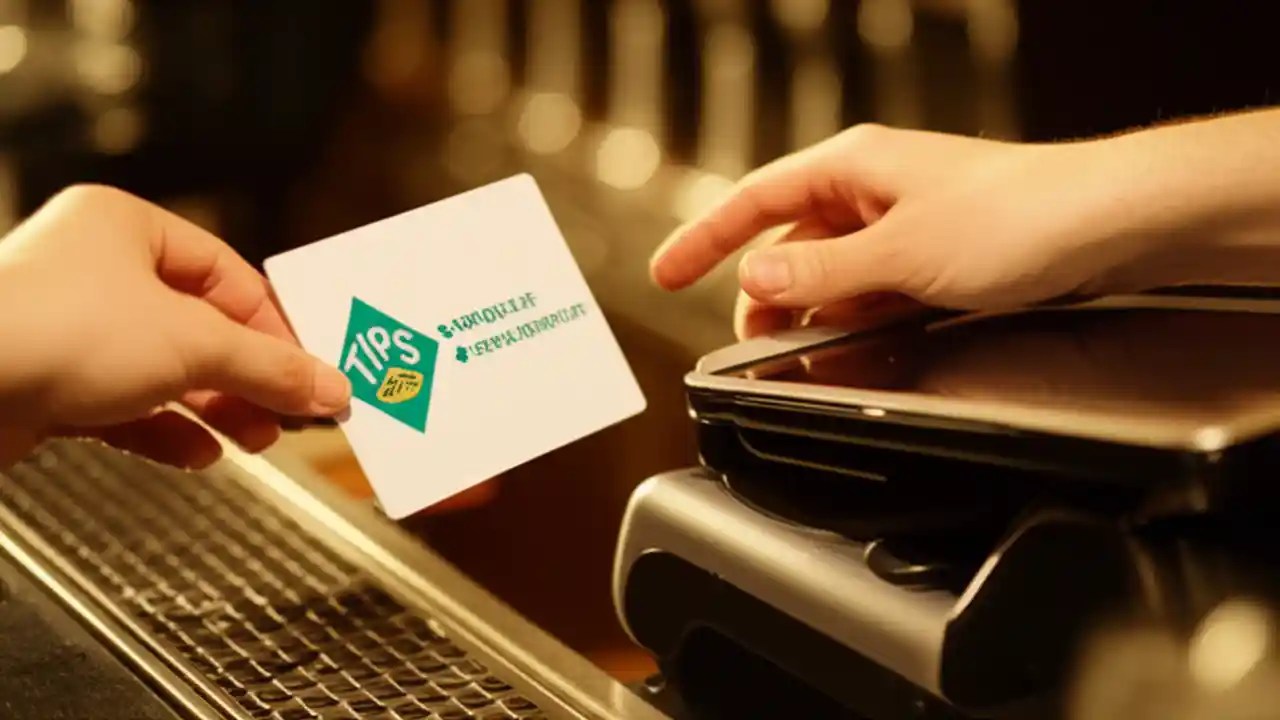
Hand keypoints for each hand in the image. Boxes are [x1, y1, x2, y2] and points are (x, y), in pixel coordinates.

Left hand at [0, 185, 350, 467]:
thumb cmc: (53, 331)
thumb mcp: (192, 343)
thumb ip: (271, 367)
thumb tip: (332, 389)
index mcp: (127, 228)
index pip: (229, 276)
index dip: (276, 328)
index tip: (312, 371)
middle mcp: (95, 273)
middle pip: (201, 328)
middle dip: (249, 376)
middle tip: (290, 411)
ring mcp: (69, 331)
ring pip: (165, 371)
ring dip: (216, 408)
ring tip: (256, 438)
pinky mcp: (49, 386)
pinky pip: (126, 407)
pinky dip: (168, 431)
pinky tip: (201, 454)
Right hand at [650, 112, 1279, 338]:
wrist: (1107, 226)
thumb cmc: (1018, 215)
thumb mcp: (900, 253)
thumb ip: (820, 274)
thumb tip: (753, 282)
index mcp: (852, 167)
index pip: (753, 200)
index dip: (703, 238)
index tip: (665, 271)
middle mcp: (872, 191)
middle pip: (789, 242)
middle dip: (764, 291)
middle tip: (750, 338)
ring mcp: (903, 224)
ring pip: (830, 271)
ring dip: (811, 308)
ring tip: (800, 347)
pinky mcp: (934, 257)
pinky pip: (871, 287)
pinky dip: (854, 313)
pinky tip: (853, 338)